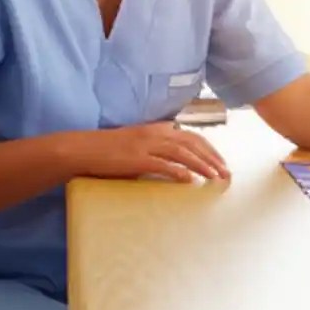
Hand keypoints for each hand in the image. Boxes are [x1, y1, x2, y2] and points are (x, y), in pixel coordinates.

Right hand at [63, 122, 230, 182]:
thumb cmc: (110, 149)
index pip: (192, 137)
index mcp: (158, 129)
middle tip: (226, 173)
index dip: (210, 149)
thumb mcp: (139, 142)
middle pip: (193, 144)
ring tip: (215, 177)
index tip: (221, 162)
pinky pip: (162, 165)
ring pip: (182, 153)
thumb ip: (158, 148)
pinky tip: (190, 180)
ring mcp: (146, 146)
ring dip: (202, 165)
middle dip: (212, 158)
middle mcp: (156, 134)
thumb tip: (178, 162)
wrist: (82, 148)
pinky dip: (178, 171)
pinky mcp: (136, 159)